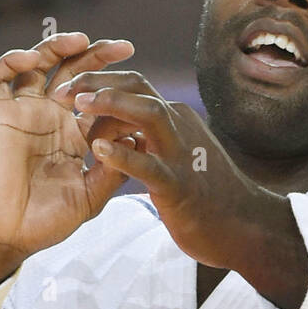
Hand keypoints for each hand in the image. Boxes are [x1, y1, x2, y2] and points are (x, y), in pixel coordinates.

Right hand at [0, 33, 137, 270]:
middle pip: (73, 72)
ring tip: (82, 40)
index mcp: (73, 135)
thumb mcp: (90, 196)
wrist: (8, 239)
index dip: (118, 90)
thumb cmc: (46, 222)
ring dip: (58, 47)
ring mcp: (23, 114)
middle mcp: (49, 117)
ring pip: (38, 65)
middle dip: (97, 55)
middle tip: (125, 47)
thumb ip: (113, 169)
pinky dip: (12, 61)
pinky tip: (33, 59)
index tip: (143, 96)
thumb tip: (138, 138)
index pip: (97, 99)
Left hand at [55, 70, 307, 308]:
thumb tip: (128, 132)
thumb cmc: (210, 198)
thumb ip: (156, 142)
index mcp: (176, 120)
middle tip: (61, 88)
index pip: (135, 85)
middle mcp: (179, 127)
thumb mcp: (179, 158)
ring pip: (146, 113)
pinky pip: (149, 165)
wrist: (246, 229)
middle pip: (136, 86)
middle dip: (97, 81)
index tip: (70, 87)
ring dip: (110, 104)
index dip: (100, 80)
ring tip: (77, 104)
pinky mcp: (180, 185)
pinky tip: (98, 151)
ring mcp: (182, 154)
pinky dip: (122, 155)